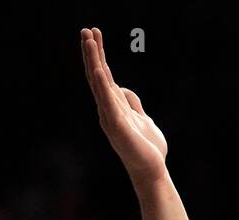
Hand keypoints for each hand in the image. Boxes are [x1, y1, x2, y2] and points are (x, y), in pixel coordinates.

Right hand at [80, 27, 168, 185]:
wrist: (152, 171)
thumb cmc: (147, 148)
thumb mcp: (143, 119)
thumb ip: (132, 104)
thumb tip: (122, 88)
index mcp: (114, 106)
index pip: (104, 75)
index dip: (99, 54)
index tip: (95, 34)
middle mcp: (108, 110)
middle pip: (97, 76)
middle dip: (92, 52)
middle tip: (86, 30)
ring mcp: (111, 118)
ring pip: (99, 85)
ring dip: (94, 61)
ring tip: (89, 41)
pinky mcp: (119, 127)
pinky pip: (108, 103)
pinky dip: (103, 86)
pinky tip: (100, 70)